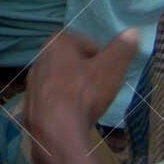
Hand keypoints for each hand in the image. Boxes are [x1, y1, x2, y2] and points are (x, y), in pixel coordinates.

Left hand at [22, 29, 139, 155]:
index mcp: (57, 43)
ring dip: (76, 88)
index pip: (87, 43)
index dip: (102, 57)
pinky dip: (65, 104)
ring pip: (62, 80)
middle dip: (88, 72)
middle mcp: (40, 58)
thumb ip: (122, 49)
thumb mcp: (111, 68)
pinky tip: (75, 115)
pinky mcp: (30, 104)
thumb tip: (133, 32)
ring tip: (90, 104)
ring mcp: (33, 82)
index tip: (111, 72)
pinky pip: (53, 99)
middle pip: (73, 61)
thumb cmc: (84, 94)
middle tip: (103, 87)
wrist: (55, 131)